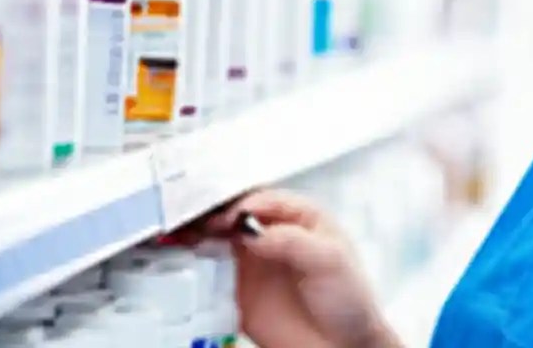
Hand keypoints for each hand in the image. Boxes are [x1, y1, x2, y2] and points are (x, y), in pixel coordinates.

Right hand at [205, 190, 399, 347]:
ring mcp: (255, 261)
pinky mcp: (239, 290)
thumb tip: (251, 229)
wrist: (342, 346)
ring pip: (219, 239)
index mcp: (302, 216)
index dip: (245, 204)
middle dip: (215, 215)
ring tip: (183, 238)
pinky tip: (187, 265)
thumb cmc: (349, 299)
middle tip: (198, 223)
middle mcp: (274, 234)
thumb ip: (292, 241)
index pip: (265, 199)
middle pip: (236, 214)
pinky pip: (211, 273)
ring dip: (200, 236)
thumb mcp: (330, 261)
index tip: (230, 217)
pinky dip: (196, 266)